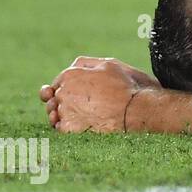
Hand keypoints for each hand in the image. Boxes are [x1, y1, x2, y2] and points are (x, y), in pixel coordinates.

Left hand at [41, 56, 157, 132]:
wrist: (136, 111)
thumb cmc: (126, 86)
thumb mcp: (110, 64)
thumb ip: (86, 63)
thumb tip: (72, 66)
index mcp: (70, 75)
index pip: (59, 81)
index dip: (68, 87)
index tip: (80, 92)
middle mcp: (62, 92)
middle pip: (55, 97)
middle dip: (64, 100)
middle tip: (83, 104)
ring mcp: (64, 111)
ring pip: (55, 113)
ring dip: (62, 113)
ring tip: (82, 114)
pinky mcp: (68, 128)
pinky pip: (59, 127)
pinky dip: (66, 126)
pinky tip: (79, 124)